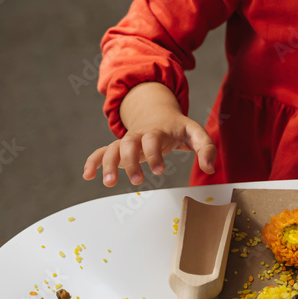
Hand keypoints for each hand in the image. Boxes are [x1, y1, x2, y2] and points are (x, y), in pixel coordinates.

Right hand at [82, 82, 216, 186]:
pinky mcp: (119, 148)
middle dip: (131, 161)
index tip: (160, 170)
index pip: (153, 139)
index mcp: (158, 130)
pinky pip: (101, 152)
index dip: (154, 153)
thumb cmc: (179, 128)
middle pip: (128, 143)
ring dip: (108, 165)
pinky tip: (87, 175)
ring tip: (108, 183)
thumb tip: (210, 168)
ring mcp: (127, 141)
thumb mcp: (196, 133)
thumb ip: (207, 148)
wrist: (159, 115)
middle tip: (137, 181)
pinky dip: (93, 161)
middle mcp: (139, 135)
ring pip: (112, 149)